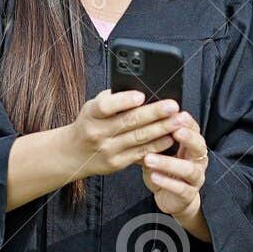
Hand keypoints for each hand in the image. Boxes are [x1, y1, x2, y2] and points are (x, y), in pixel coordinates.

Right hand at [64, 89, 183, 179]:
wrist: (74, 153)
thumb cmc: (90, 123)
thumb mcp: (93, 107)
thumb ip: (114, 98)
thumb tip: (142, 88)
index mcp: (91, 114)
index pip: (105, 106)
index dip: (123, 101)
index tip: (142, 95)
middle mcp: (97, 132)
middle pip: (129, 121)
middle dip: (154, 113)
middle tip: (173, 106)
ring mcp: (107, 150)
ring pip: (138, 138)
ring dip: (161, 129)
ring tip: (178, 121)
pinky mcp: (116, 163)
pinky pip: (140, 153)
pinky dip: (157, 145)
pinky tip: (170, 137)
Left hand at [142, 117, 209, 240]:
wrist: (172, 197)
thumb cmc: (165, 170)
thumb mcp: (159, 151)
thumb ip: (154, 137)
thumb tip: (135, 117)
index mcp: (192, 146)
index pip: (194, 129)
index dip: (187, 122)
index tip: (177, 112)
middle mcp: (198, 160)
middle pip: (199, 146)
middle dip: (188, 138)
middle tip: (174, 130)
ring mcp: (195, 178)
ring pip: (188, 169)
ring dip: (169, 163)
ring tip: (150, 158)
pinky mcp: (188, 195)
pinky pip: (180, 188)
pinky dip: (167, 182)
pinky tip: (154, 177)